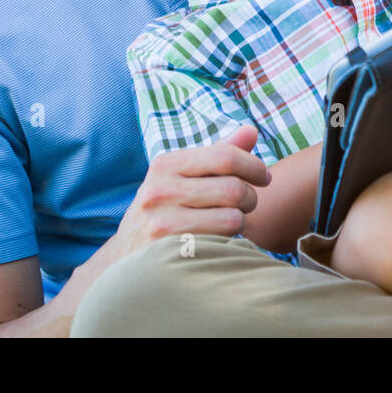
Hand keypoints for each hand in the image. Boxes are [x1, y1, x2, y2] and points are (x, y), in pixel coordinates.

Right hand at [112, 126, 270, 255]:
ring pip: (232, 219)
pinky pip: (221, 244)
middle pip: (232, 188)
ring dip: (241, 223)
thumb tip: (252, 131)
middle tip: (247, 205)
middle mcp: (160, 190)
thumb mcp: (182, 177)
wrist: (126, 261)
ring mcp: (162, 223)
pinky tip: (219, 241)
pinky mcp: (170, 254)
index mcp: (166, 164)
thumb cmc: (166, 211)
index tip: (265, 178)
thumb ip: (219, 154)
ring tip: (231, 223)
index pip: (225, 156)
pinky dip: (229, 243)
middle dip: (250, 198)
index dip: (254, 166)